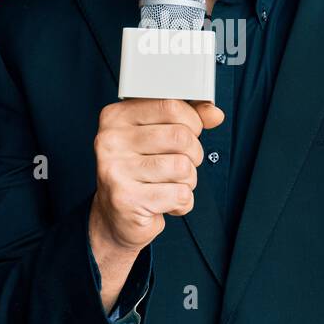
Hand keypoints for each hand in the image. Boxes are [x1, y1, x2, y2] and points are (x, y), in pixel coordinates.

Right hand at [90, 98, 224, 252]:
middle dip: (193, 154)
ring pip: (183, 167)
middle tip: (180, 166)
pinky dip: (182, 202)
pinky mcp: (126, 200)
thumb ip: (187, 119)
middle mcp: (110, 141)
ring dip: (188, 181)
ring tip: (170, 186)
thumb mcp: (160, 137)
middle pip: (181, 137)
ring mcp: (115, 170)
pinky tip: (165, 203)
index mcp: (116, 117)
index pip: (170, 106)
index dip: (193, 122)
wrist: (115, 218)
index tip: (189, 134)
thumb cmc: (139, 173)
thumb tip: (214, 113)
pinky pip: (179, 195)